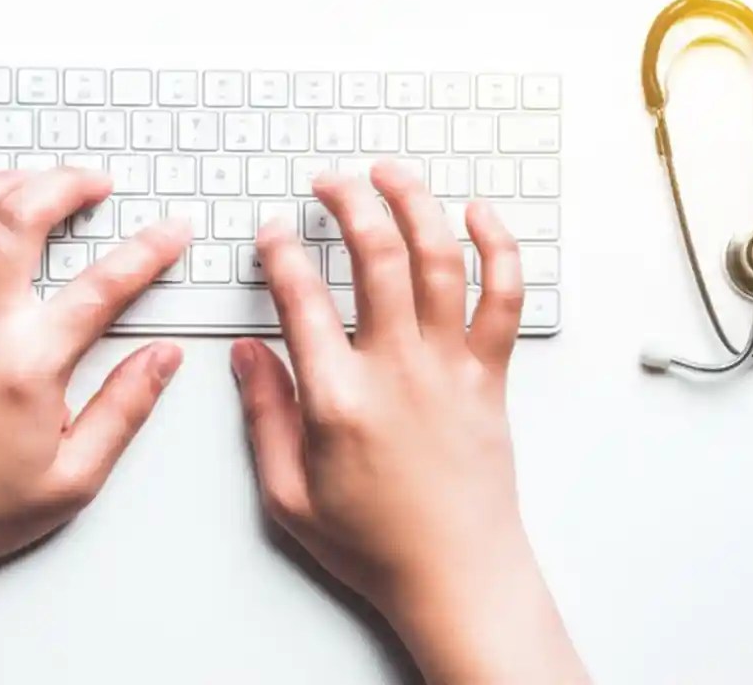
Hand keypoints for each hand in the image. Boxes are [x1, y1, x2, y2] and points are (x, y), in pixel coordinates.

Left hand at [0, 168, 189, 577]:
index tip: (171, 232)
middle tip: (95, 183)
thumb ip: (125, 408)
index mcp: (26, 365)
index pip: (103, 286)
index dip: (148, 249)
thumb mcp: (75, 476)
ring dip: (0, 182)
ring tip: (33, 182)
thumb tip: (163, 359)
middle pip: (18, 218)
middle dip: (65, 184)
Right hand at [232, 162, 586, 683]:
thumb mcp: (287, 493)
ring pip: (440, 260)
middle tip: (330, 181)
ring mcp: (451, 368)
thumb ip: (264, 415)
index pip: (301, 298)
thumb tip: (247, 353)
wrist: (457, 576)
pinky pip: (504, 298)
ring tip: (391, 175)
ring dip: (416, 204)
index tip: (272, 233)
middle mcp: (398, 370)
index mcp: (339, 399)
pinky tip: (479, 216)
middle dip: (348, 202)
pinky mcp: (490, 376)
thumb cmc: (374, 543)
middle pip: (376, 256)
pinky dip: (498, 248)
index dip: (281, 252)